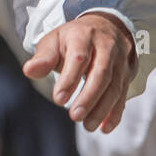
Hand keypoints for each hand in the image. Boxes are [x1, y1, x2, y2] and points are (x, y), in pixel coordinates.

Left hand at [23, 12, 137, 132]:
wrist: (105, 27)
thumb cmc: (72, 38)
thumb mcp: (54, 41)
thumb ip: (43, 57)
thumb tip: (29, 71)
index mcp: (83, 36)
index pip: (79, 58)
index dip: (69, 79)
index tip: (58, 99)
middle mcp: (106, 48)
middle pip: (101, 74)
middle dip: (88, 97)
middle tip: (74, 116)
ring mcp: (119, 62)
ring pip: (114, 87)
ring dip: (102, 109)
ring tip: (86, 125)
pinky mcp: (127, 75)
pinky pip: (123, 96)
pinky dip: (115, 113)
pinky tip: (104, 128)